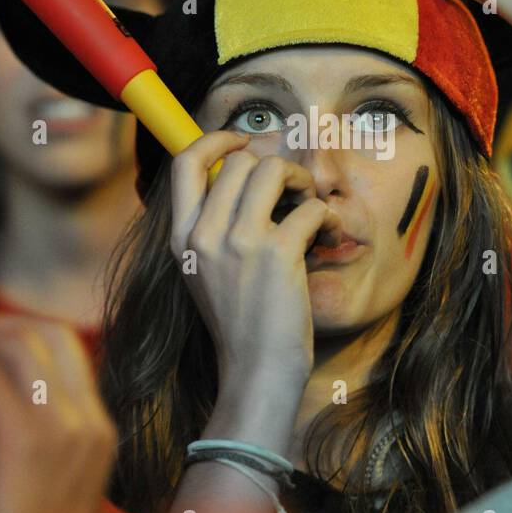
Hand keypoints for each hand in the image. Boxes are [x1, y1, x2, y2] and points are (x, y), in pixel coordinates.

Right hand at [170, 130, 342, 400]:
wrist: (255, 372)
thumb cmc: (241, 323)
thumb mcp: (206, 273)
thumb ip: (212, 229)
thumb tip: (240, 178)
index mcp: (182, 237)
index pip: (184, 161)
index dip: (218, 140)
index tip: (244, 142)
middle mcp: (204, 234)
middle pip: (240, 161)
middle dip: (276, 167)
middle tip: (294, 193)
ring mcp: (239, 243)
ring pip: (273, 170)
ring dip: (302, 181)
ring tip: (310, 208)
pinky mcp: (277, 255)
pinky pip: (310, 206)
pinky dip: (328, 216)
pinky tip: (329, 235)